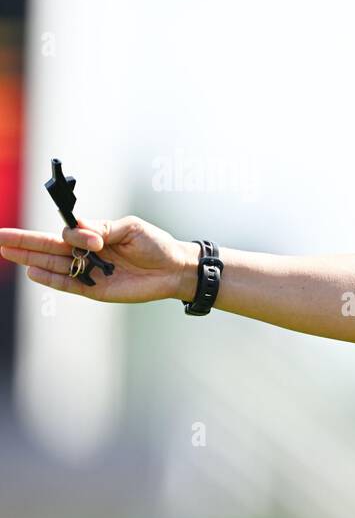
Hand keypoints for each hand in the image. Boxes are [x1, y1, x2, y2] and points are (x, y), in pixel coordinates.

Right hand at [0, 215, 195, 303]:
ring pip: (54, 265)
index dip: (73, 234)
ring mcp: (89, 271)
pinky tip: (32, 272)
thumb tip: (80, 234)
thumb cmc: (155, 244)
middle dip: (25, 242)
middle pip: (50, 247)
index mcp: (95, 235)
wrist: (175, 269)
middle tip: (0, 238)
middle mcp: (87, 253)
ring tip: (7, 252)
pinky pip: (69, 284)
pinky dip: (51, 279)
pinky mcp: (95, 289)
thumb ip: (102, 228)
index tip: (94, 241)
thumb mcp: (130, 228)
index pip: (68, 232)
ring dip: (31, 259)